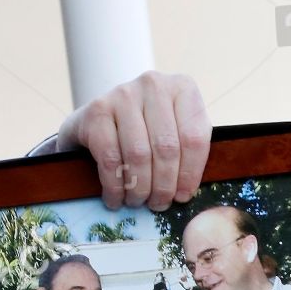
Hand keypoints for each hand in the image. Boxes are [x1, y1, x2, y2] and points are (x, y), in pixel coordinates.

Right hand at [56, 71, 211, 209]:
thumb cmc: (149, 129)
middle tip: (159, 205)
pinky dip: (114, 185)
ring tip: (138, 202)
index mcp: (183, 89)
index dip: (190, 174)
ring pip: (139, 153)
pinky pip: (110, 156)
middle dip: (164, 185)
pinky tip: (116, 197)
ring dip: (139, 187)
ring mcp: (123, 94)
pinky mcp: (96, 109)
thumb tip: (188, 193)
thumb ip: (190, 151)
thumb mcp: (178, 130)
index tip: (183, 197)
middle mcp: (153, 85)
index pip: (194, 138)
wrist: (101, 117)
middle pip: (166, 147)